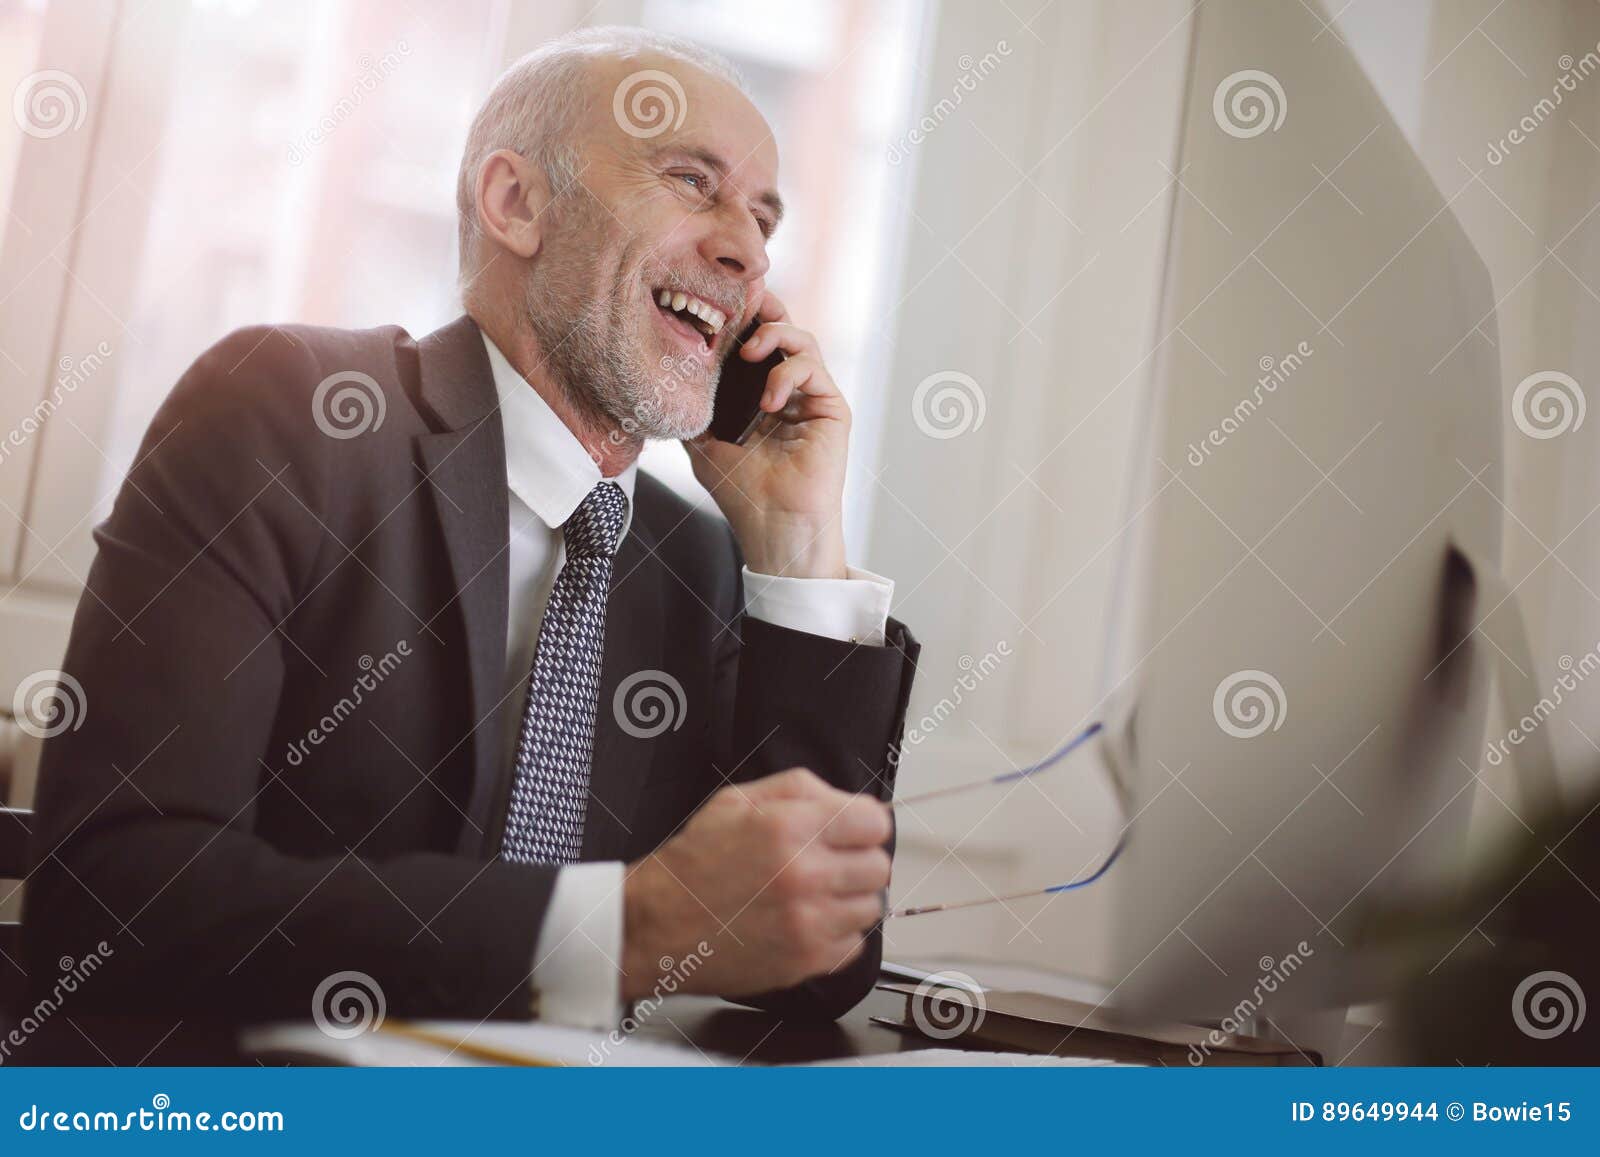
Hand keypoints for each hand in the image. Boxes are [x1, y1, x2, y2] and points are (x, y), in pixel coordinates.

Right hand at [620, 768, 891, 1000]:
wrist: (656, 924)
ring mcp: (809, 923)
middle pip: (879, 866)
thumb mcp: (738, 800)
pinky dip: (838, 934)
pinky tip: (806, 922)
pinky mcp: (806, 960)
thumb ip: (801, 789)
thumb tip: (849, 802)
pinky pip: (855, 944)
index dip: (862, 825)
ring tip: (813, 895)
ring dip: (849, 899)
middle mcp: (806, 875)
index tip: (851, 832)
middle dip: (857, 861)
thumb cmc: (694, 863)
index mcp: (791, 827)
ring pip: (871, 907)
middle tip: (827, 864)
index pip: (876, 823)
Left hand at [686, 292, 849, 579]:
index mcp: (758, 393)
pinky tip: (766, 400)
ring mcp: (811, 397)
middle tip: (740, 298)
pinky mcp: (832, 408)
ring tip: (748, 352)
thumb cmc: (741, 491)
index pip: (752, 341)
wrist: (772, 526)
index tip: (715, 301)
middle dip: (761, 308)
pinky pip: (813, 369)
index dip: (739, 317)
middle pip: (781, 328)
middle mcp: (787, 390)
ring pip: (802, 339)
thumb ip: (695, 401)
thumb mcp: (701, 439)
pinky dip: (787, 373)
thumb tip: (674, 362)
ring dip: (774, 334)